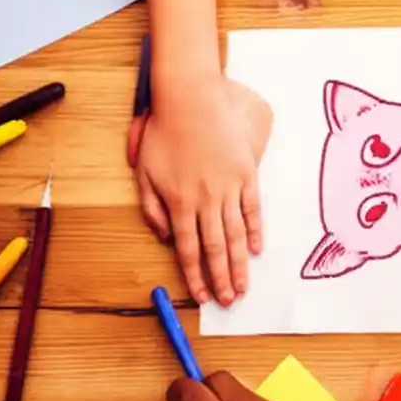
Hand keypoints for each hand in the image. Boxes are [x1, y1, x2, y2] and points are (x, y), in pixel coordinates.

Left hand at [134, 78, 272, 305]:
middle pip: (216, 249)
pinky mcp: (246, 174)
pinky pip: (252, 209)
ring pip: (236, 235)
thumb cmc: (164, 132)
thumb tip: (164, 237)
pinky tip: (256, 249)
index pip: (189, 250)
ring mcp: (229, 188)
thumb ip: (151, 208)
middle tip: (230, 300)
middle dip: (222, 278)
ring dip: (239, 264)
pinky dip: (255, 231)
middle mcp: (206, 201)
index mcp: (179, 203)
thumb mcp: (144, 172)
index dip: (196, 276)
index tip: (203, 295)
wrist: (191, 99)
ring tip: (244, 286)